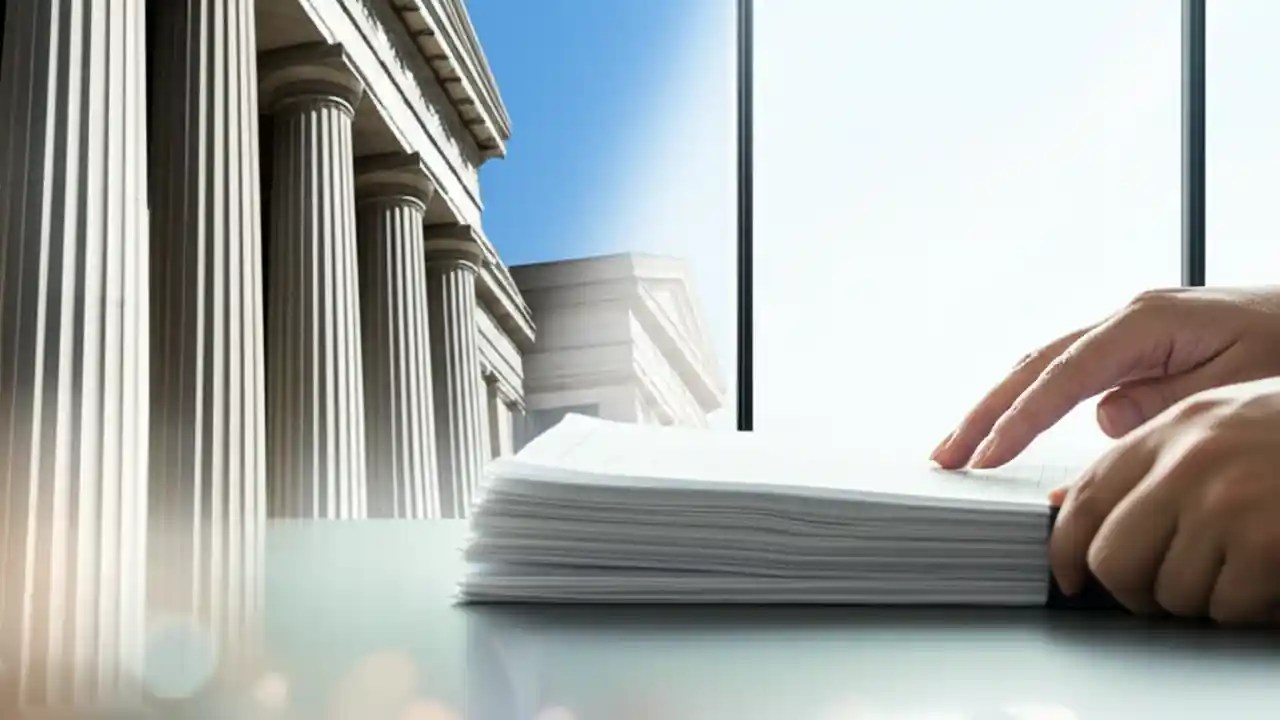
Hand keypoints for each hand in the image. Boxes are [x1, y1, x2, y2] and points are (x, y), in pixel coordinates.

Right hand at [932, 287, 1279, 468]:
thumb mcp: (1239, 386)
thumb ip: (1168, 408)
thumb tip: (1104, 426)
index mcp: (1145, 322)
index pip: (1064, 376)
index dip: (1020, 419)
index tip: (988, 457)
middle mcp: (1124, 321)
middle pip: (1034, 367)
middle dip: (985, 412)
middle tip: (945, 455)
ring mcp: (1125, 334)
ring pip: (1044, 371)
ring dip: (1000, 408)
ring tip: (961, 447)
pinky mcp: (1133, 352)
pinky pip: (1070, 382)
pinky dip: (1035, 408)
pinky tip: (1012, 432)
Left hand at [1050, 378, 1279, 623]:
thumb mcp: (1221, 426)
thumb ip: (1150, 463)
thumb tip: (1073, 509)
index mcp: (1175, 428)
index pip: (1086, 497)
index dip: (1066, 549)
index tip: (1070, 576)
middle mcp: (1192, 460)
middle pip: (1112, 559)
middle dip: (1135, 589)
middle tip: (1164, 590)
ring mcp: (1229, 501)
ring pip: (1170, 592)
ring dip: (1203, 598)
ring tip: (1239, 568)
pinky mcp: (1267, 541)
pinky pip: (1226, 608)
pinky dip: (1249, 606)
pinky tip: (1271, 576)